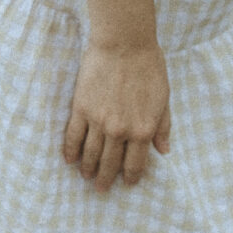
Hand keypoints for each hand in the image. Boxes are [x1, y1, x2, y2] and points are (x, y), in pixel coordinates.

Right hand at [62, 41, 171, 192]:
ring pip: (90, 154)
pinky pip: (73, 136)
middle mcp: (120, 131)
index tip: (127, 183)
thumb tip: (163, 150)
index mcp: (143, 130)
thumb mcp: (164, 98)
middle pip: (110, 163)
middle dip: (106, 179)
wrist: (125, 43)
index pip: (135, 163)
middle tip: (101, 189)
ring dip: (88, 168)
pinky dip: (70, 151)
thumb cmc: (149, 67)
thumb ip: (163, 126)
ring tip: (86, 177)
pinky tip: (69, 160)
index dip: (131, 176)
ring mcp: (98, 121)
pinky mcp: (81, 109)